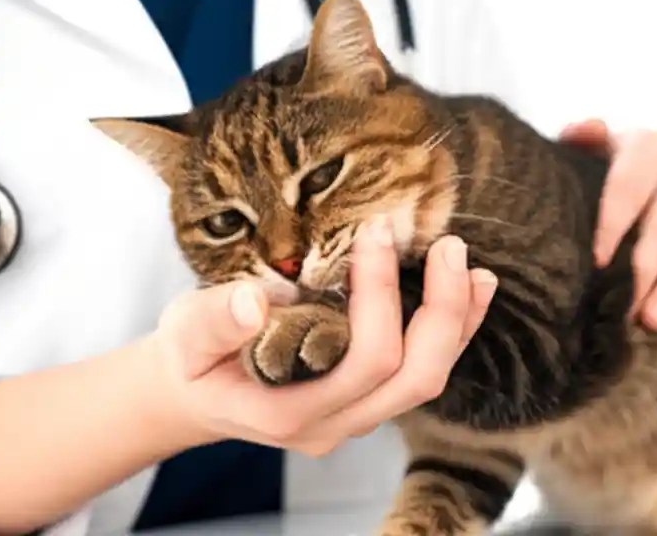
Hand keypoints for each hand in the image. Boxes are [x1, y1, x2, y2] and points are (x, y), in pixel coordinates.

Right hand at [148, 217, 497, 456]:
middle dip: (440, 310)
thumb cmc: (189, 359)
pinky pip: (421, 372)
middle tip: (446, 246)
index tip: (376, 233)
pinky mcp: (366, 400)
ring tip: (469, 265)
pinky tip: (471, 289)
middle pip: (414, 379)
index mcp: (290, 411)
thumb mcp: (184, 336)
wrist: (190, 394)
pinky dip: (451, 330)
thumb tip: (253, 300)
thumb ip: (215, 321)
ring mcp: (355, 417)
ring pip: (427, 380)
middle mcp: (334, 424)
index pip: (363, 361)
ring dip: (456, 321)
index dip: (380, 297)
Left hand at [560, 119, 656, 329]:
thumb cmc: (616, 166)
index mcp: (650, 146)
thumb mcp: (597, 147)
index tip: (598, 262)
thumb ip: (583, 139)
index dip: (613, 224)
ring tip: (652, 321)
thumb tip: (577, 132)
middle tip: (625, 307)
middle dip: (645, 269)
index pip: (629, 186)